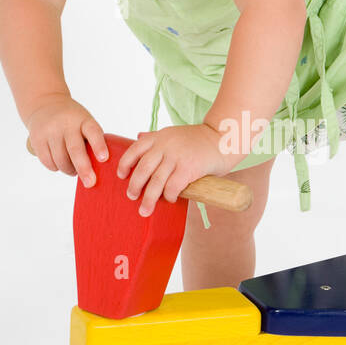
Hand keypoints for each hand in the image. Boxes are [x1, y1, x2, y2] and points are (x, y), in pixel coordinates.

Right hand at [25, 94, 108, 186]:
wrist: (45, 104)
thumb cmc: (73, 121)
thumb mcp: (85, 123)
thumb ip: (91, 141)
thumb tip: (97, 170)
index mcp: (83, 120)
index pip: (93, 132)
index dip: (98, 145)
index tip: (104, 159)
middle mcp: (66, 124)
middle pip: (75, 150)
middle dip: (84, 169)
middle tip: (90, 183)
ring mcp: (50, 130)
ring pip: (60, 160)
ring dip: (69, 170)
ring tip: (73, 169)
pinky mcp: (37, 138)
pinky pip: (48, 161)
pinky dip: (56, 167)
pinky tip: (60, 163)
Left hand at [116, 124, 235, 215]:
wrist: (225, 138)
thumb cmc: (200, 140)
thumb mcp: (175, 133)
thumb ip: (157, 137)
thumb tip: (138, 137)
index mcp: (160, 136)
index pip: (135, 148)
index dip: (125, 163)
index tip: (120, 175)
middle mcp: (166, 145)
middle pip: (143, 168)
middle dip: (134, 185)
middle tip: (131, 197)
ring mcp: (177, 156)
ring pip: (156, 181)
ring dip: (148, 198)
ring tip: (144, 210)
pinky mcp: (189, 168)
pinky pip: (172, 187)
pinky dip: (168, 196)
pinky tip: (169, 200)